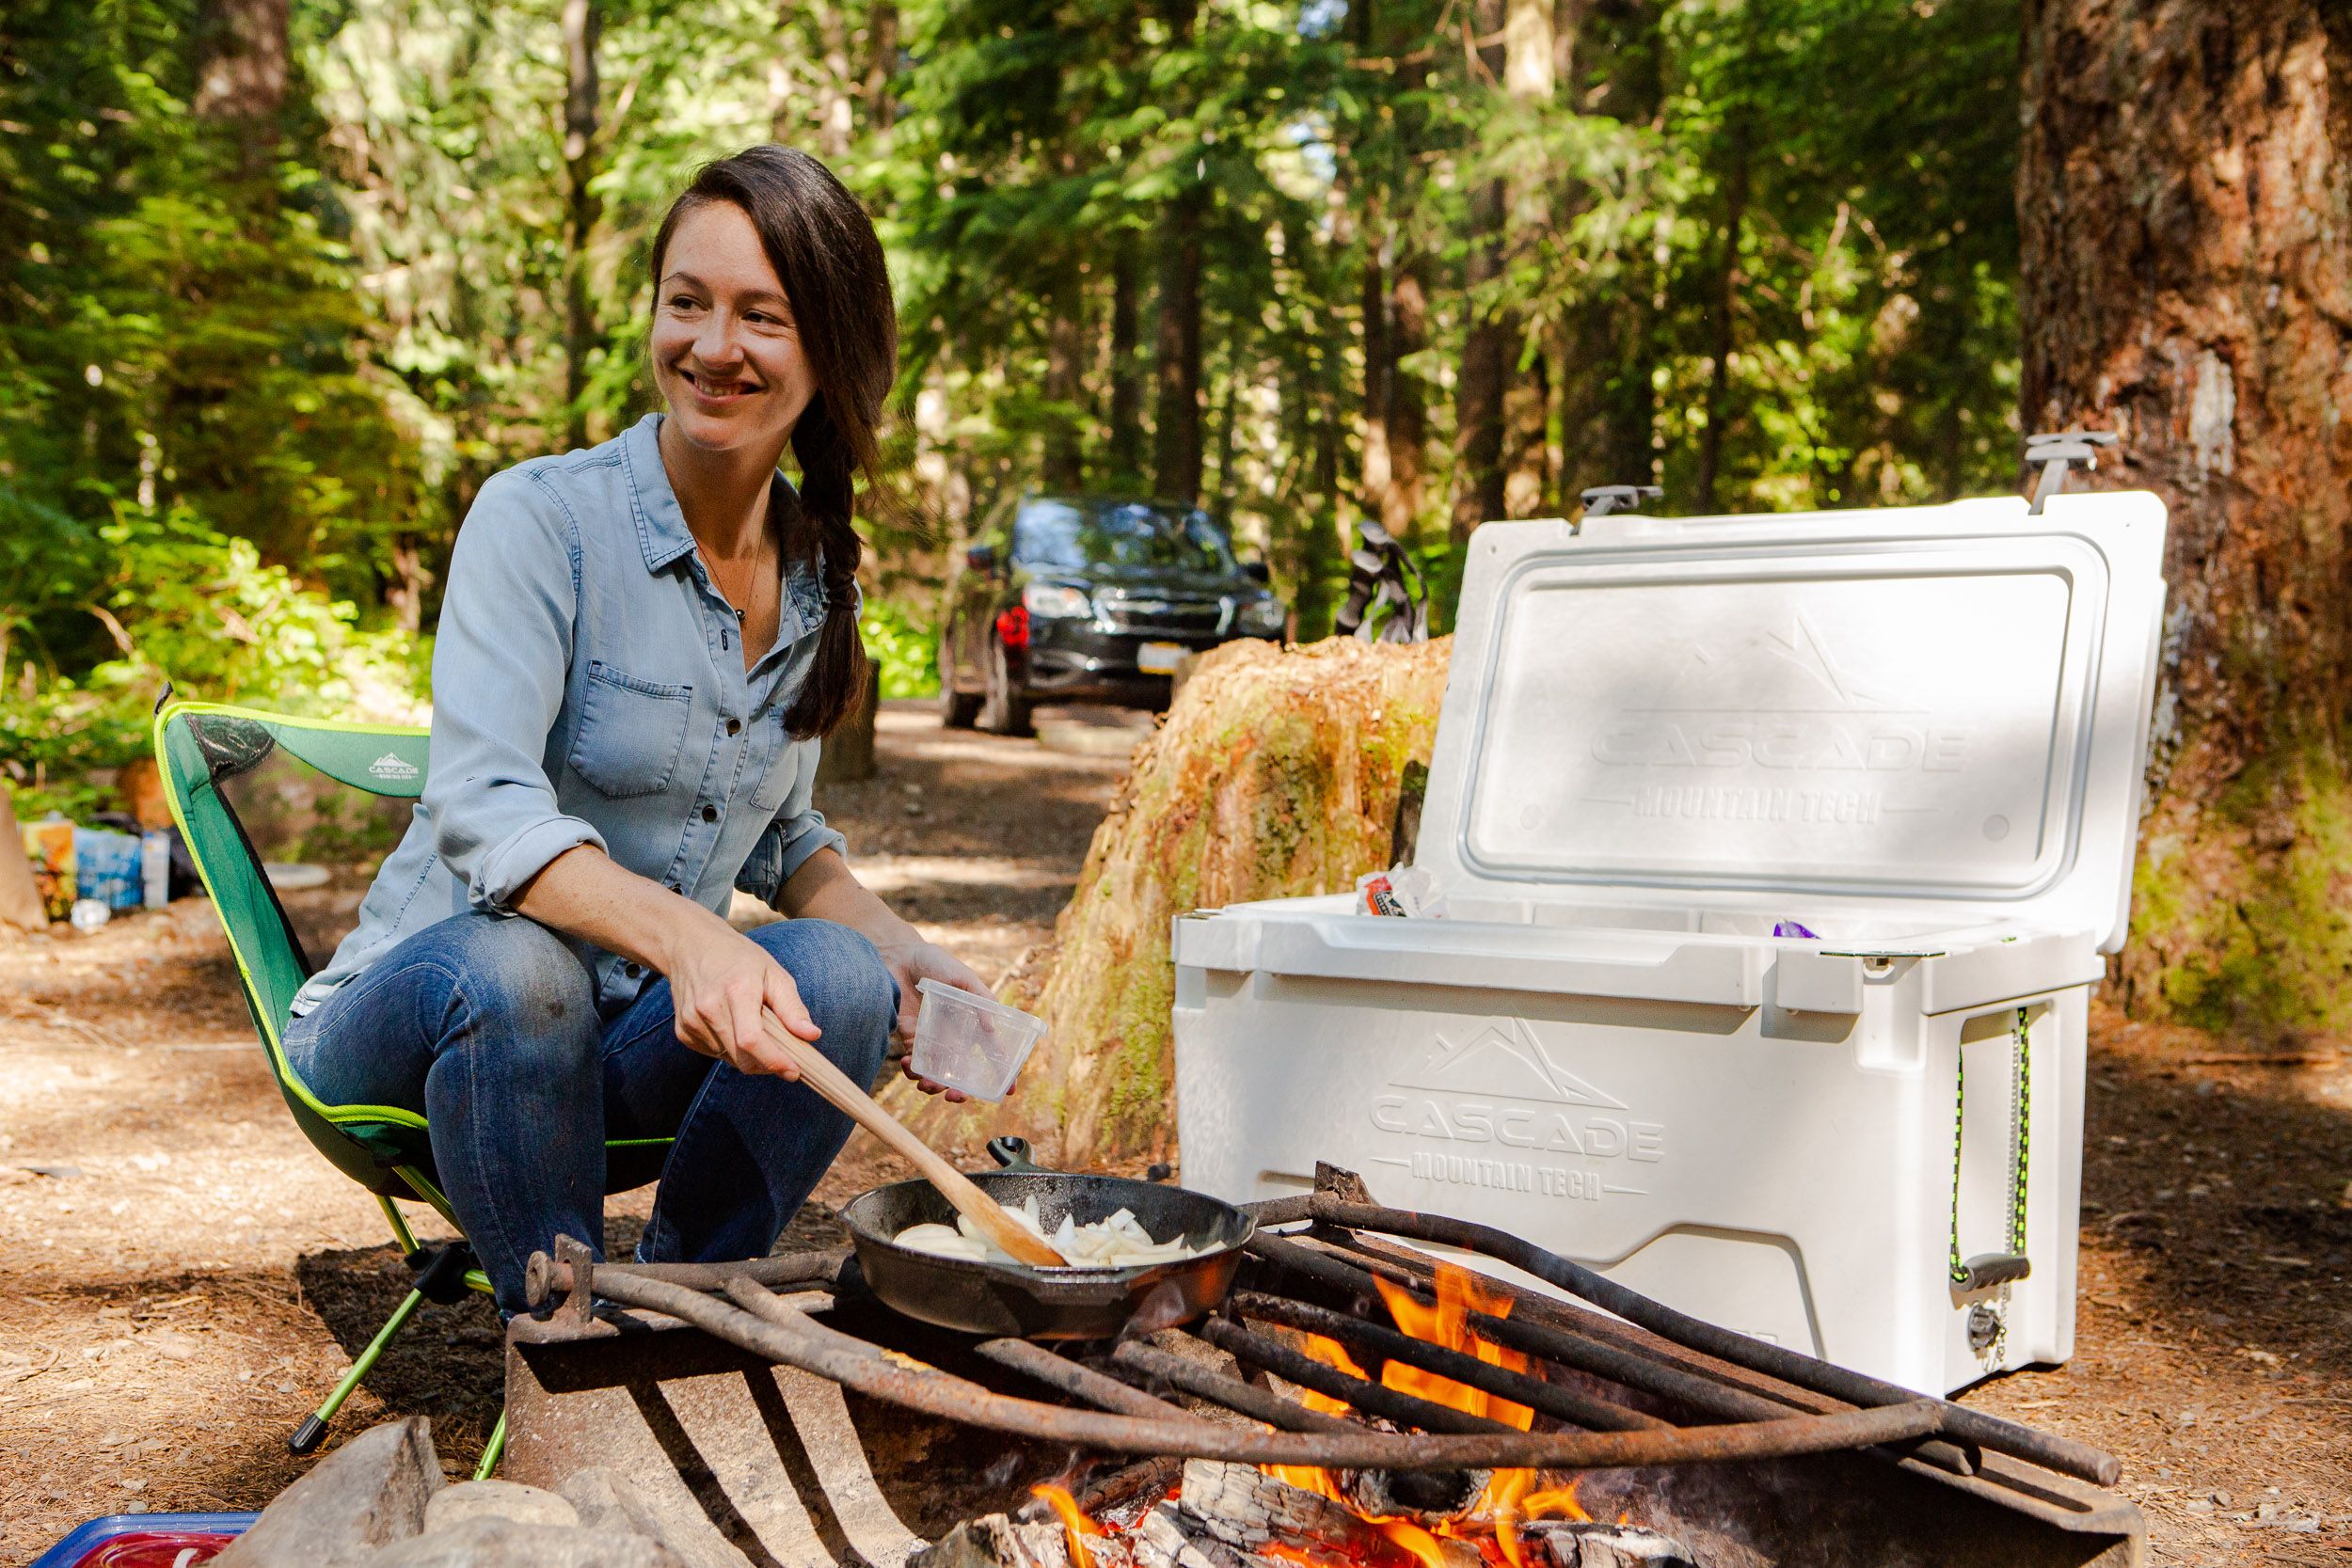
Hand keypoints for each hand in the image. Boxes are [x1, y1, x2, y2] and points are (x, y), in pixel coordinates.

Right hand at [662, 908, 818, 1076]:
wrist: (691, 945)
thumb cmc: (739, 959)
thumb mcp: (773, 973)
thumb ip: (792, 1007)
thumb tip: (812, 1036)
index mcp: (736, 991)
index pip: (752, 1040)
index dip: (774, 1061)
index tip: (793, 1071)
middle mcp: (709, 1008)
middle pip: (742, 1056)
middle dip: (767, 1063)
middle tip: (784, 1055)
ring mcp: (691, 1021)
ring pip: (730, 1059)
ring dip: (749, 1055)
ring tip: (754, 1026)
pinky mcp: (682, 1031)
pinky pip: (715, 1054)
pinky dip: (730, 1049)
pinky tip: (732, 1025)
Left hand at [877, 938, 987, 1100]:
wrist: (899, 957)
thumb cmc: (935, 963)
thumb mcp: (964, 977)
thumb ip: (980, 999)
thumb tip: (992, 1027)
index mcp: (973, 1025)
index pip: (992, 1053)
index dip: (1003, 1073)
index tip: (1010, 1090)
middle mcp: (955, 1038)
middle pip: (963, 1074)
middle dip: (961, 1092)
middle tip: (954, 1096)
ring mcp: (933, 1041)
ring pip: (937, 1075)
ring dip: (933, 1086)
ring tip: (927, 1084)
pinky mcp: (910, 1040)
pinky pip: (914, 1064)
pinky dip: (911, 1070)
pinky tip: (907, 1064)